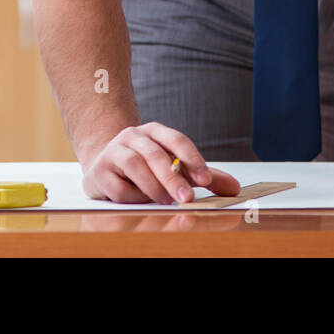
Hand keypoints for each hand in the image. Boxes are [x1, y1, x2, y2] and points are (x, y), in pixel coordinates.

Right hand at [80, 122, 241, 203]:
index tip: (206, 180)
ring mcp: (113, 152)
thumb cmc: (147, 167)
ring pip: (134, 165)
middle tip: (187, 198)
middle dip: (173, 177)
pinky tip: (140, 201)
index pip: (176, 139)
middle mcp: (133, 136)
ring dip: (152, 185)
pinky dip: (132, 196)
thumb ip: (204, 176)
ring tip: (166, 201)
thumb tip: (235, 188)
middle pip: (154, 153)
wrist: (105, 166)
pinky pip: (117, 185)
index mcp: (154, 132)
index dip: (192, 158)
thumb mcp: (176, 168)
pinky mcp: (98, 171)